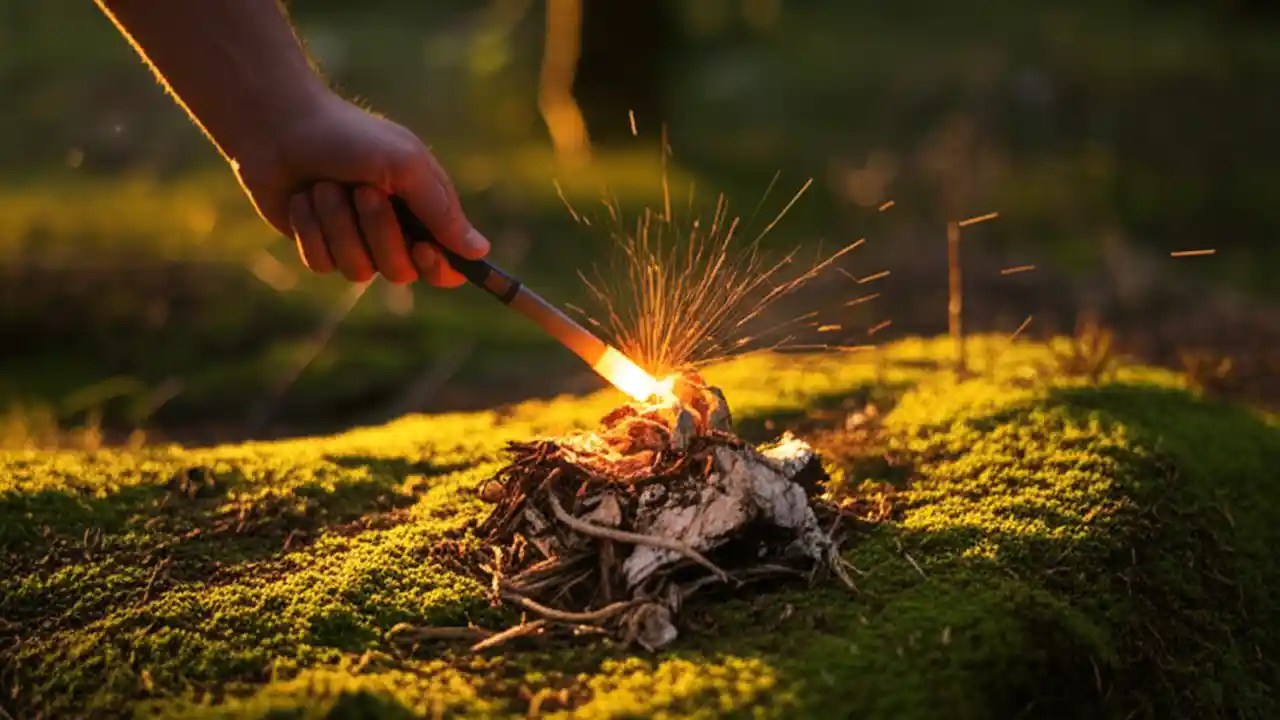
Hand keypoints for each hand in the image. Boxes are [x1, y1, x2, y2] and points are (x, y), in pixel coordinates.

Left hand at [232, 93, 487, 285]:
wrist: (279, 126)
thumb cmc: (349, 137)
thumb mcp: (404, 165)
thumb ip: (441, 210)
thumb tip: (480, 252)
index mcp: (423, 211)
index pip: (446, 265)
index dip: (439, 267)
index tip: (424, 249)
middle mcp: (393, 232)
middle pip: (401, 270)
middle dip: (379, 232)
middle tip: (362, 191)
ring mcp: (355, 242)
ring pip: (358, 270)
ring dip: (338, 225)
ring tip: (324, 187)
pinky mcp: (319, 247)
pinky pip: (323, 264)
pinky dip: (311, 230)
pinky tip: (302, 200)